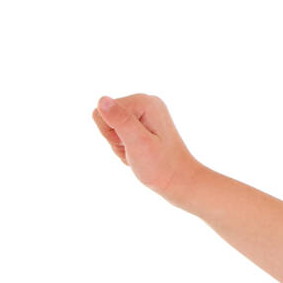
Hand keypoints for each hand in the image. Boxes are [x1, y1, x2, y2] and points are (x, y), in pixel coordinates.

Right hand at [92, 94, 202, 208]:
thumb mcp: (139, 144)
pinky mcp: (142, 123)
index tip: (134, 145)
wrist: (180, 182)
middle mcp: (144, 102)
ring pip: (109, 126)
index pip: (101, 111)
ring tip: (140, 154)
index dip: (111, 134)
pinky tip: (140, 153)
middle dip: (116, 139)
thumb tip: (102, 100)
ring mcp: (144, 113)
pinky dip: (124, 147)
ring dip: (120, 145)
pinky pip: (118, 132)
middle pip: (104, 117)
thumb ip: (121, 121)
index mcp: (144, 102)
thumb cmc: (162, 167)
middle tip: (137, 152)